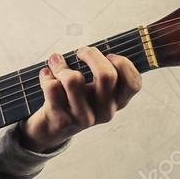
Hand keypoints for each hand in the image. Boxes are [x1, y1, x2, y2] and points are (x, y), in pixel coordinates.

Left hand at [17, 46, 141, 151]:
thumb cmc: (75, 99)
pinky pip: (52, 87)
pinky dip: (46, 76)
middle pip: (106, 75)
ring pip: (73, 80)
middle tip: (80, 51)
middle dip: (91, 54)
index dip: (123, 64)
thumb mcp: (94, 89)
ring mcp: (84, 118)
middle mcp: (105, 112)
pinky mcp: (62, 120)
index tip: (109, 55)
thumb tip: (89, 48)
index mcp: (118, 103)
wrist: (52, 129)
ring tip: (56, 62)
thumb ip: (99, 70)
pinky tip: (46, 75)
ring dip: (61, 65)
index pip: (133, 83)